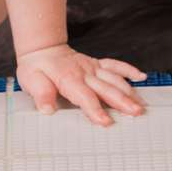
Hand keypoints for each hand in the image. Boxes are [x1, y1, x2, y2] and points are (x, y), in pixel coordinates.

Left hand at [16, 44, 146, 125]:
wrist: (42, 48)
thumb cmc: (36, 67)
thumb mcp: (31, 81)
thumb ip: (41, 94)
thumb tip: (47, 109)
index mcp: (68, 78)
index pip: (85, 97)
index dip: (96, 110)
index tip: (106, 122)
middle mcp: (84, 72)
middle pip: (106, 88)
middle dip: (122, 102)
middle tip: (136, 114)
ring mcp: (92, 68)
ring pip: (114, 79)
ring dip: (129, 91)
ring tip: (141, 105)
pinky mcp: (97, 64)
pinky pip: (115, 65)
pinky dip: (129, 70)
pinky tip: (141, 77)